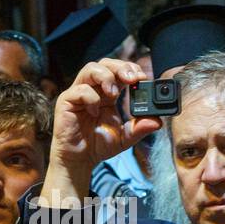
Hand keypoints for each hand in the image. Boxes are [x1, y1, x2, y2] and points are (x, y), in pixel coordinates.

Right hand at [42, 58, 160, 203]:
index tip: (143, 78)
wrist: (80, 160)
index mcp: (108, 93)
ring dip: (106, 77)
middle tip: (132, 79)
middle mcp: (93, 89)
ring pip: (91, 69)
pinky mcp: (67, 101)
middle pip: (105, 63)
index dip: (131, 70)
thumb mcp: (125, 137)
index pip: (119, 71)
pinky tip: (95, 111)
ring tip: (114, 93)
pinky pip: (80, 90)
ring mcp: (79, 93)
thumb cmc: (99, 145)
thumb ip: (140, 128)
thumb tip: (158, 121)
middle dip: (121, 67)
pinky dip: (91, 97)